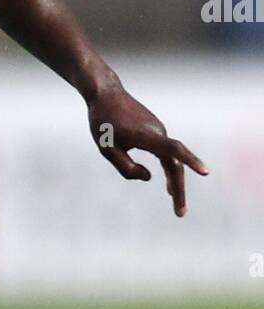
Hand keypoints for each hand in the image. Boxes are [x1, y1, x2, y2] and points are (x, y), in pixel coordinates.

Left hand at [87, 79, 207, 216]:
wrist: (105, 94)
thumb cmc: (103, 122)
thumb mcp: (107, 149)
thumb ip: (126, 167)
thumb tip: (150, 178)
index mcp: (146, 136)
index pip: (174, 150)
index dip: (191, 161)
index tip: (206, 172)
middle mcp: (158, 133)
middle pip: (175, 164)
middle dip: (179, 190)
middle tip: (180, 214)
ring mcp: (158, 132)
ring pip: (171, 160)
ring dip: (174, 182)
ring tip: (176, 206)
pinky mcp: (155, 132)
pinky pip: (166, 154)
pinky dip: (169, 170)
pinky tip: (168, 186)